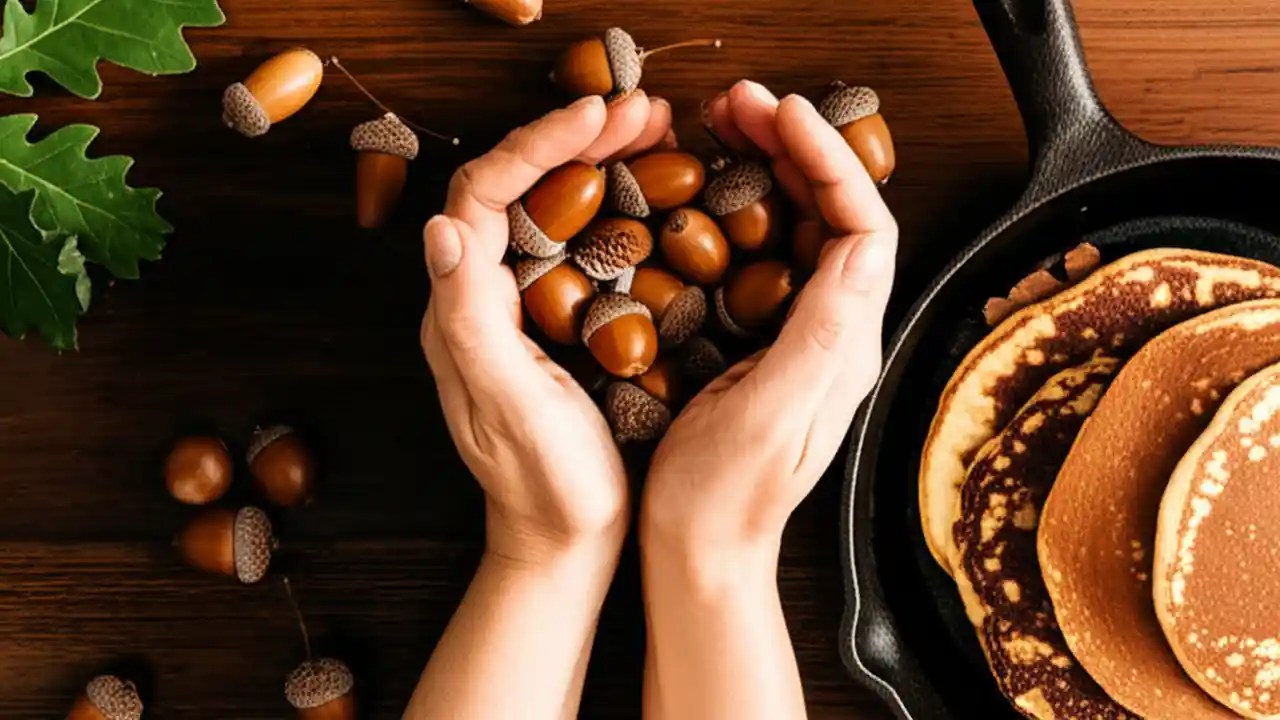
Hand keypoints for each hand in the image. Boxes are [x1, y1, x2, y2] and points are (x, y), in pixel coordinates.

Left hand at [423, 93, 673, 564]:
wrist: (565, 542)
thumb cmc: (547, 486)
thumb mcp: (510, 406)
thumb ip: (471, 320)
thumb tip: (441, 228)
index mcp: (461, 310)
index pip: (482, 195)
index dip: (535, 145)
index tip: (597, 116)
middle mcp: (478, 296)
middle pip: (513, 188)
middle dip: (571, 139)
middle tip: (642, 112)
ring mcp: (517, 307)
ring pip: (545, 208)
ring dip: (593, 161)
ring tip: (655, 131)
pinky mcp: (552, 322)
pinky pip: (572, 242)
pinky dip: (609, 203)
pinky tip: (652, 189)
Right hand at [643, 80, 896, 566]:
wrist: (698, 554)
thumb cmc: (721, 497)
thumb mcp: (769, 414)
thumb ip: (820, 335)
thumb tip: (864, 248)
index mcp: (843, 345)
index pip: (864, 226)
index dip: (830, 160)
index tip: (779, 117)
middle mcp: (835, 333)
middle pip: (837, 214)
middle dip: (797, 146)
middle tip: (738, 104)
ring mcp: (802, 336)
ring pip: (804, 227)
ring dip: (771, 167)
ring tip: (724, 125)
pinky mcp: (766, 343)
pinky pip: (770, 256)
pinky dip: (745, 208)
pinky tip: (710, 190)